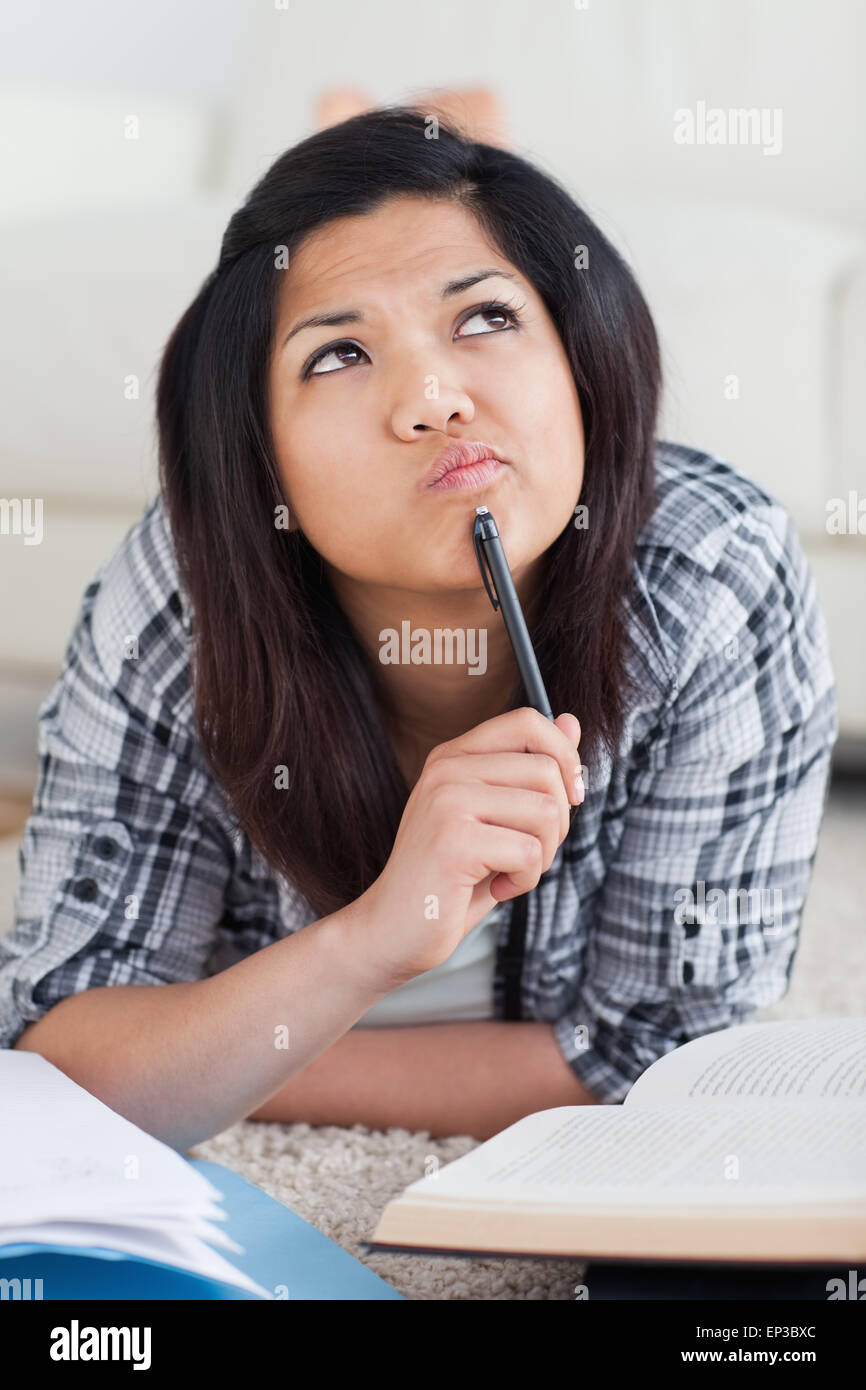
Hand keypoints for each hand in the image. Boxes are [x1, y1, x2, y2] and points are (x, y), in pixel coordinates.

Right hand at [354, 708, 581, 988]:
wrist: (394, 929)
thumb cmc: (452, 878)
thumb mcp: (497, 817)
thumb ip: (531, 769)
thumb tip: (573, 723)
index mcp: (454, 756)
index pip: (526, 721)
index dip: (564, 756)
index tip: (569, 798)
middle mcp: (447, 769)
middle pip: (546, 769)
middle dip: (559, 821)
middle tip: (528, 852)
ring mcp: (446, 801)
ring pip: (547, 811)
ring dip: (543, 855)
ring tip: (510, 872)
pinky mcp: (453, 841)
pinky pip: (529, 852)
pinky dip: (526, 880)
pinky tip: (498, 890)